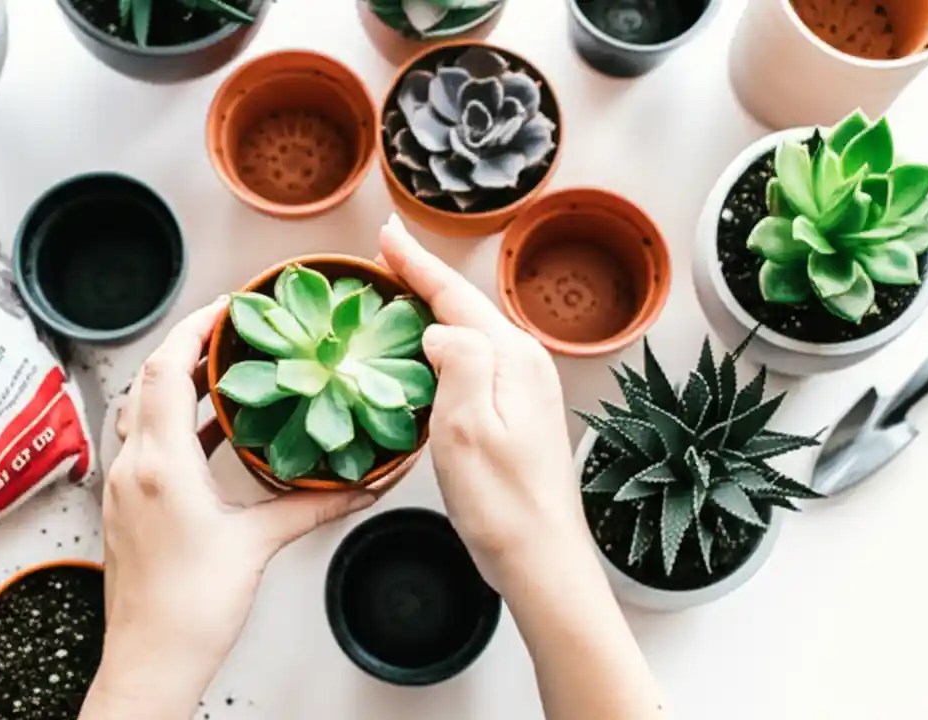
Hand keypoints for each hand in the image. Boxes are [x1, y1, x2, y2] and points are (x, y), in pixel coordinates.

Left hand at [87, 298, 375, 718]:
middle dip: (188, 347)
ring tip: (224, 368)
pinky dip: (175, 423)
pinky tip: (210, 430)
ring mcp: (125, 487)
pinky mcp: (127, 507)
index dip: (194, 328)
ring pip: (143, 410)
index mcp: (161, 465)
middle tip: (231, 330)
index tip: (227, 307)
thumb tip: (359, 488)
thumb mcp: (258, 547)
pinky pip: (146, 443)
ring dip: (178, 383)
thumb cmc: (190, 611)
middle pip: (149, 380)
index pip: (165, 369)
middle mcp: (133, 468)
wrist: (149, 662)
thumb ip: (310, 507)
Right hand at [378, 216, 589, 591]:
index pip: (455, 296)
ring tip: (399, 288)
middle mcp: (525, 363)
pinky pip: (475, 359)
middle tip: (385, 252)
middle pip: (465, 306)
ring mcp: (526, 386)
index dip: (416, 263)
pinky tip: (425, 350)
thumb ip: (457, 363)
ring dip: (433, 308)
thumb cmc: (502, 502)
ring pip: (471, 331)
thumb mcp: (466, 428)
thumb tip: (439, 329)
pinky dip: (444, 343)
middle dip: (423, 277)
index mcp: (511, 359)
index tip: (387, 234)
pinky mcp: (519, 410)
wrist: (541, 557)